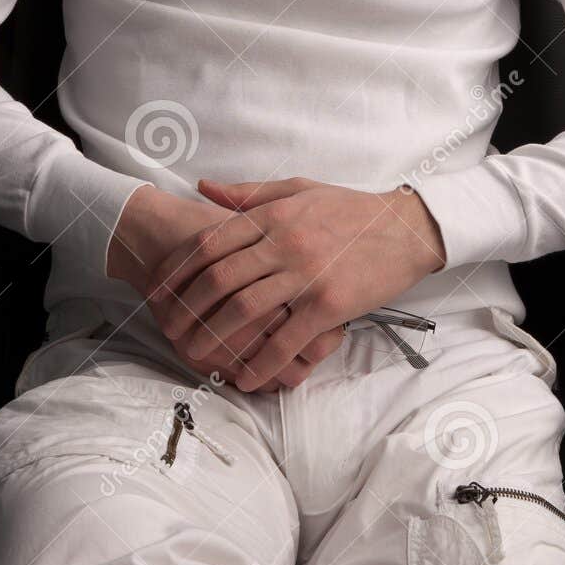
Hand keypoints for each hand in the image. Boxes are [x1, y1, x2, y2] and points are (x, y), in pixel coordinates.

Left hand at [144, 175, 444, 391]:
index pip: (211, 243)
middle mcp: (285, 244)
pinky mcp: (330, 304)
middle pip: (220, 278)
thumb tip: (203, 188)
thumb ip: (249, 194)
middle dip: (187, 307)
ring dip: (214, 336)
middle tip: (169, 329)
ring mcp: (307, 275)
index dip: (178, 269)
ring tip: (195, 354)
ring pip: (246, 309)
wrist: (406, 228)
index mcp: (273, 216)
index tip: (158, 291)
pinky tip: (245, 376)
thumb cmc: (350, 209)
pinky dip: (261, 362)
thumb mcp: (298, 189)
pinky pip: (287, 339)